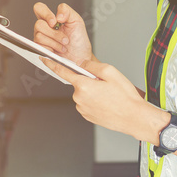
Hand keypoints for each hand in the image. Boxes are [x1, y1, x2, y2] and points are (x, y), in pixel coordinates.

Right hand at [32, 2, 93, 65]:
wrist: (81, 57)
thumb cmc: (78, 39)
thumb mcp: (76, 20)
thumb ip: (66, 11)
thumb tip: (58, 15)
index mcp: (50, 19)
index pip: (39, 8)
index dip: (45, 13)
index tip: (55, 21)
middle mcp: (44, 28)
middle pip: (38, 24)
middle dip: (54, 33)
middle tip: (65, 38)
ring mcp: (41, 40)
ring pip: (39, 36)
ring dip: (55, 42)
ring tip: (64, 46)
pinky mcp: (40, 51)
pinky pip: (40, 47)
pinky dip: (52, 49)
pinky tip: (58, 51)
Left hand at [39, 57, 162, 141]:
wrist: (133, 117)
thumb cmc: (124, 96)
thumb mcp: (110, 72)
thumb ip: (92, 65)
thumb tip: (82, 64)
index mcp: (83, 86)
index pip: (63, 71)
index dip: (52, 64)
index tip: (43, 58)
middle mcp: (79, 99)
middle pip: (79, 82)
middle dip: (89, 80)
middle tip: (106, 84)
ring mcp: (82, 109)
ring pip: (84, 93)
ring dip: (93, 91)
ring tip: (109, 95)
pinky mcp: (87, 116)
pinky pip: (87, 103)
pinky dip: (95, 100)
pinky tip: (108, 102)